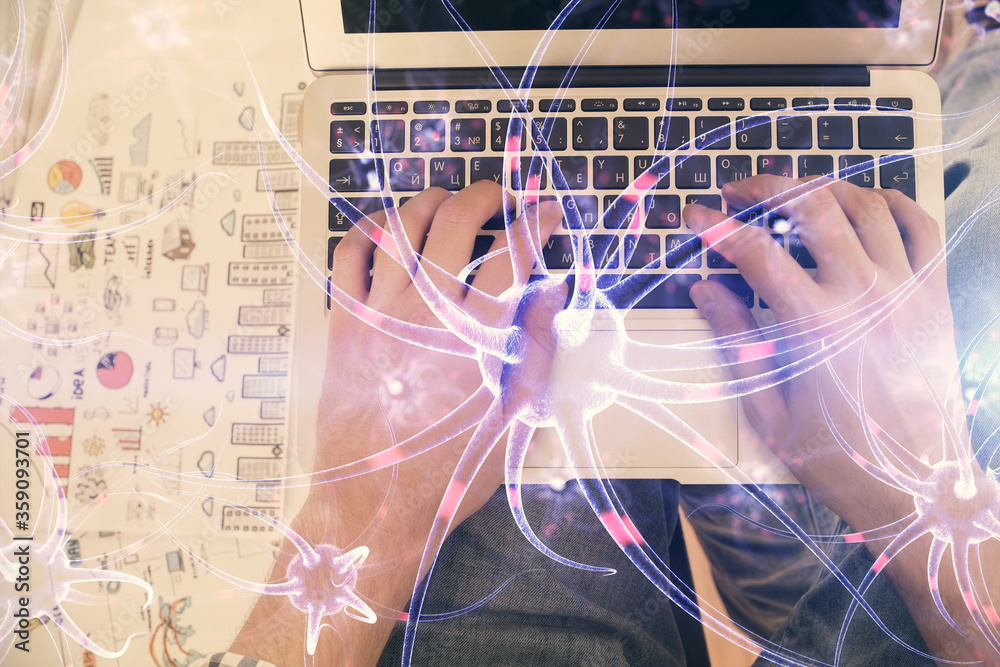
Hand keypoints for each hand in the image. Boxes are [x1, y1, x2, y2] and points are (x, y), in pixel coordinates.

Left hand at [231, 181, 562, 664]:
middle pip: (456, 222)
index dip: (536, 221)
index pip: (513, 254)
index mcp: (476, 335)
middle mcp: (427, 313)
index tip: (546, 212)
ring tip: (445, 200)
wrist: (379, 503)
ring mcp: (379, 312)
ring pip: (401, 227)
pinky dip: (367, 231)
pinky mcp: (344, 323)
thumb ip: (536, 348)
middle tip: (499, 195)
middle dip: (484, 195)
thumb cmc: (453, 468)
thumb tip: (551, 290)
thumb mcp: (514, 415)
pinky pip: (348, 256)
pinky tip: (386, 228)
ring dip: (428, 201)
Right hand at [685, 175, 957, 524]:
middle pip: (812, 208)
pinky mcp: (936, 297)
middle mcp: (866, 297)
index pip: (757, 253)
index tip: (697, 216)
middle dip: (767, 187)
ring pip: (866, 205)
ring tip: (793, 193)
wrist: (922, 488)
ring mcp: (908, 291)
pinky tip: (863, 203)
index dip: (719, 228)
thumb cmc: (843, 459)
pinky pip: (920, 226)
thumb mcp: (771, 412)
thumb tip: (705, 291)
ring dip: (823, 187)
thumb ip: (736, 343)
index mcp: (818, 327)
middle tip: (740, 190)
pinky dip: (890, 202)